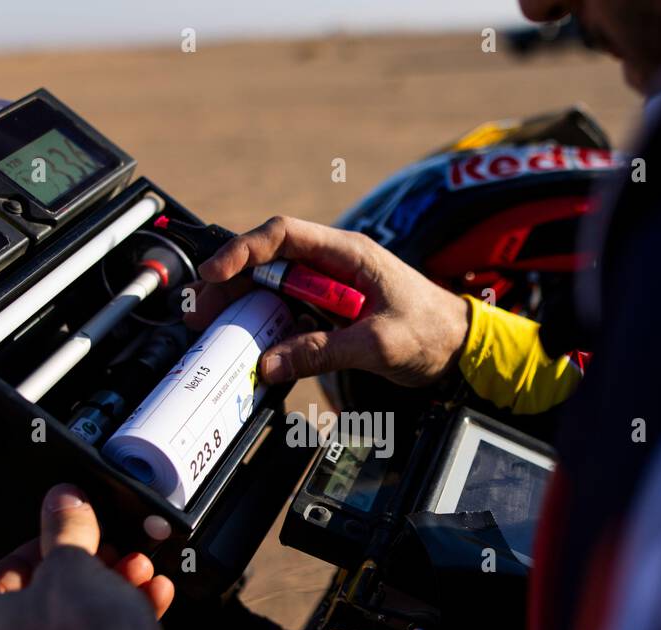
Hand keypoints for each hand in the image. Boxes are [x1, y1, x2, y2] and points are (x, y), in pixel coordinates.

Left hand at [0, 485, 174, 629]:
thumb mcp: (72, 566)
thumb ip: (64, 528)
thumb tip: (64, 504)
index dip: (40, 550)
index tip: (66, 538)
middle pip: (33, 607)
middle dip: (82, 577)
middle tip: (108, 558)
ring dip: (101, 602)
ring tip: (136, 581)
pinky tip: (143, 611)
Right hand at [187, 215, 470, 386]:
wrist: (461, 347)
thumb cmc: (433, 332)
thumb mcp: (378, 344)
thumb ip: (323, 351)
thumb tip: (269, 364)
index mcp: (348, 253)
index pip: (283, 235)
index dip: (244, 250)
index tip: (217, 274)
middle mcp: (333, 265)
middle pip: (269, 263)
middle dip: (231, 284)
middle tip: (200, 311)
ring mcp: (330, 289)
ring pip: (274, 290)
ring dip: (242, 307)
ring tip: (210, 328)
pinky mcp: (330, 314)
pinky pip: (290, 316)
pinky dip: (266, 330)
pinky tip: (246, 346)